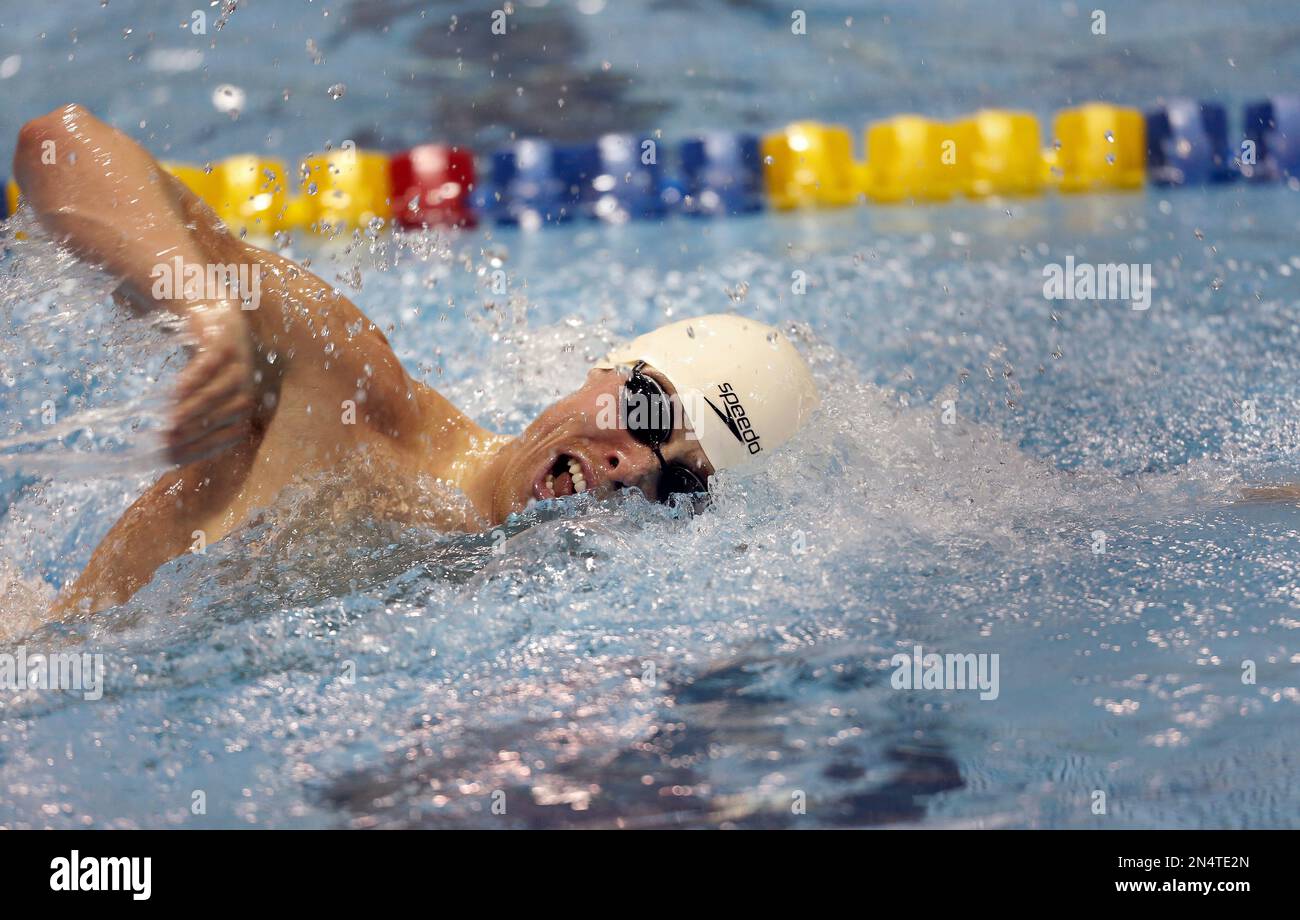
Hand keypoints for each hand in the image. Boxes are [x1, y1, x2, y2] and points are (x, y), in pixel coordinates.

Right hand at [167, 302, 256, 465]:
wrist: (215, 312)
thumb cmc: (206, 362)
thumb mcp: (205, 391)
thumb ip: (193, 416)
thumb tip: (164, 451)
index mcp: (245, 405)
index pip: (231, 434)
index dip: (203, 447)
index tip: (173, 457)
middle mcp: (248, 386)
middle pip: (229, 415)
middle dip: (198, 431)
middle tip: (167, 441)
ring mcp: (240, 362)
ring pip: (223, 391)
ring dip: (197, 407)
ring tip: (171, 420)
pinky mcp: (227, 341)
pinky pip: (212, 362)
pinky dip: (195, 377)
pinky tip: (176, 390)